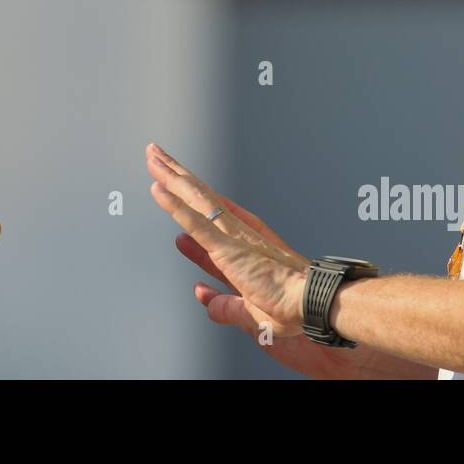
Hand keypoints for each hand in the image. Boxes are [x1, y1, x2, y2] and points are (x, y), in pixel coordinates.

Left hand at [146, 143, 307, 336]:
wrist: (311, 303)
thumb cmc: (290, 307)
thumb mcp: (250, 311)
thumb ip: (225, 305)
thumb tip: (202, 298)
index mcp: (244, 242)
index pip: (208, 212)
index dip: (188, 195)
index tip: (171, 181)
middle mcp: (237, 231)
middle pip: (199, 196)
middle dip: (176, 174)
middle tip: (156, 152)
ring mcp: (232, 236)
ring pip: (195, 199)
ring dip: (171, 177)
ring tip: (153, 156)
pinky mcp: (227, 248)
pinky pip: (195, 221)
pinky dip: (175, 205)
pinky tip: (158, 188)